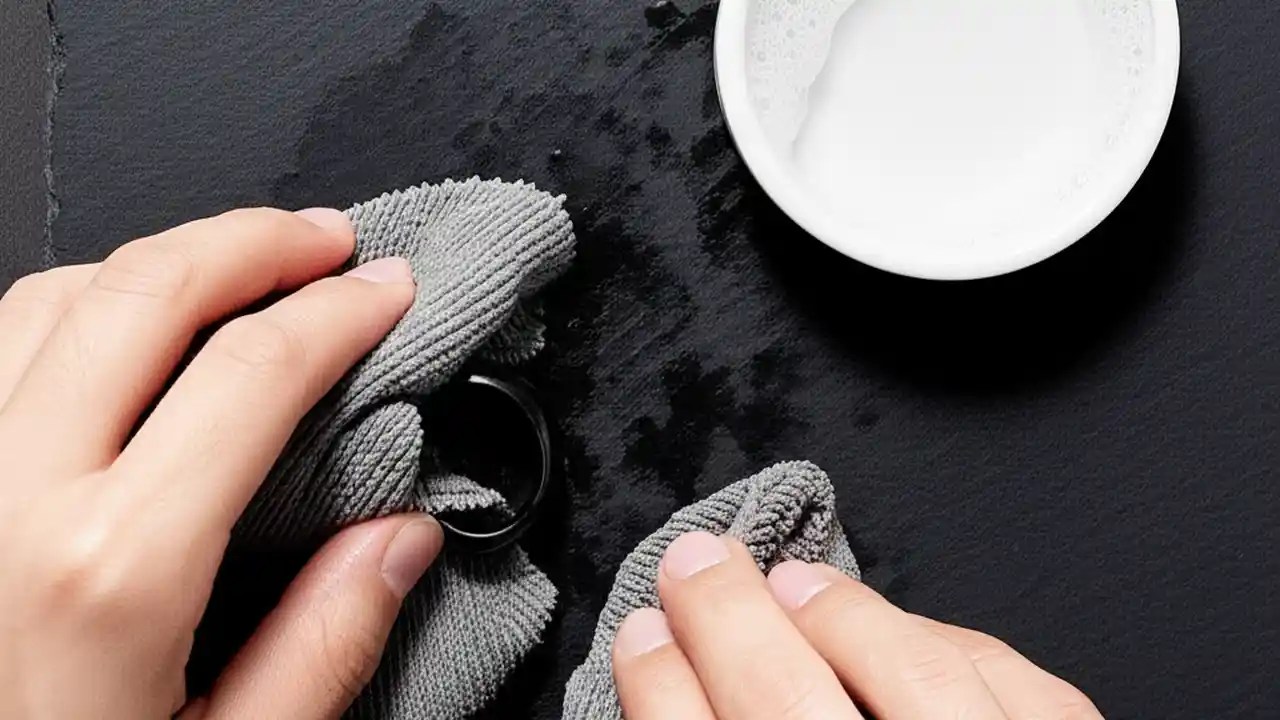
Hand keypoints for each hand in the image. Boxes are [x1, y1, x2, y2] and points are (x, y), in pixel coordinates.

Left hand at [0, 208, 443, 718]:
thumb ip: (322, 644)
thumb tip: (400, 539)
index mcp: (109, 569)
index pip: (253, 372)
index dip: (339, 312)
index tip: (388, 292)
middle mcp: (10, 498)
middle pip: (148, 289)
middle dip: (255, 240)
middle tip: (324, 240)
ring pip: (56, 295)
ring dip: (163, 261)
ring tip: (239, 273)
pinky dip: (78, 306)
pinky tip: (128, 329)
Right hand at [613, 532, 1101, 718]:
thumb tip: (679, 688)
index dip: (661, 691)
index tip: (640, 638)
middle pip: (790, 708)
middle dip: (727, 624)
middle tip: (695, 566)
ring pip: (916, 678)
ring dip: (840, 617)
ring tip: (786, 576)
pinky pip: (1019, 689)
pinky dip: (951, 646)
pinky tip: (905, 624)